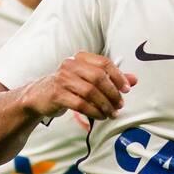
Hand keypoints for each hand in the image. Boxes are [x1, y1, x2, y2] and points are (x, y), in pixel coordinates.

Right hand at [22, 52, 136, 120]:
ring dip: (105, 105)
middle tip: (120, 105)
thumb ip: (112, 78)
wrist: (39, 96)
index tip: (127, 90)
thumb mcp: (89, 80)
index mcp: (80, 58)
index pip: (104, 63)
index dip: (118, 76)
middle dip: (112, 93)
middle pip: (98, 77)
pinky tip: (100, 116)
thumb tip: (134, 80)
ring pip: (90, 92)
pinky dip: (94, 111)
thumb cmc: (69, 86)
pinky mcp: (57, 94)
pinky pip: (80, 104)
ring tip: (112, 113)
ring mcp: (62, 79)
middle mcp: (70, 65)